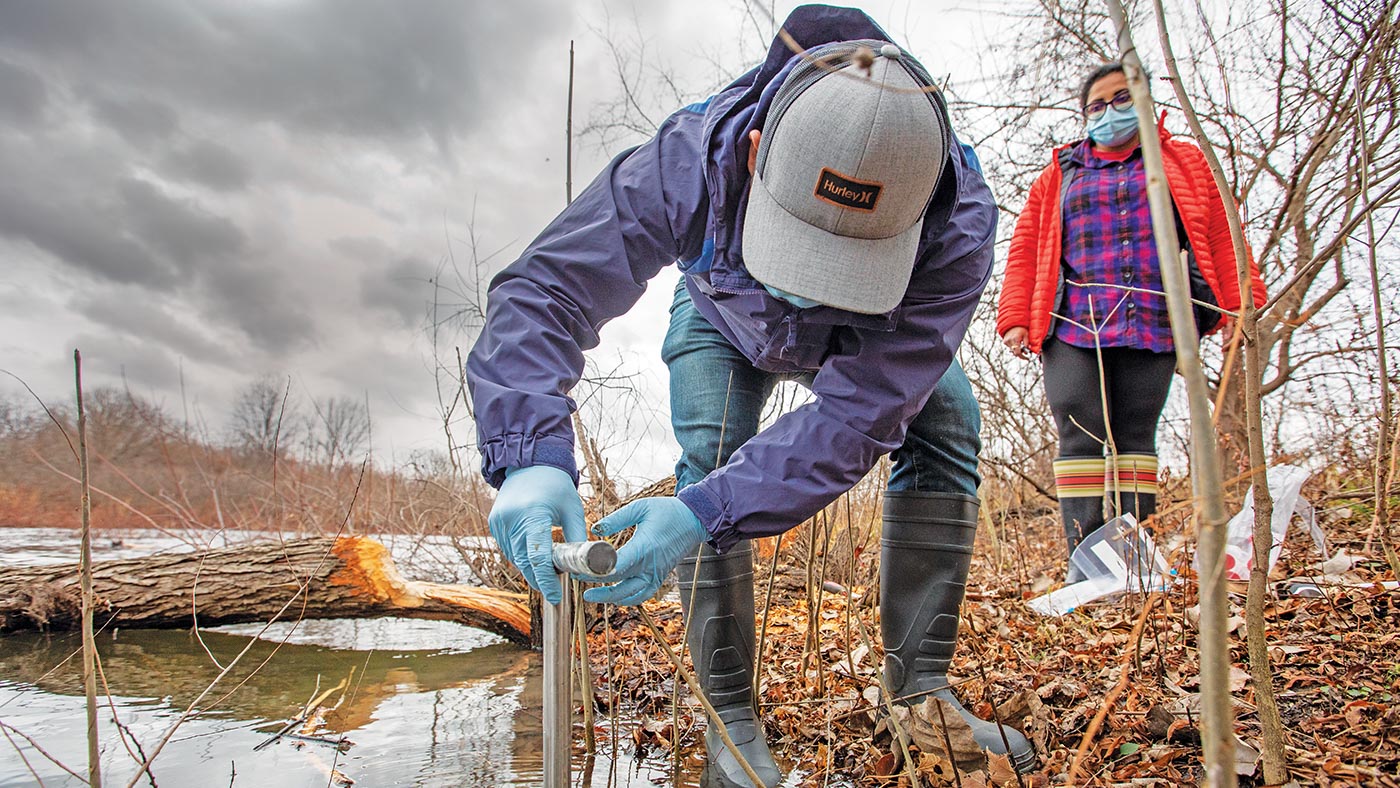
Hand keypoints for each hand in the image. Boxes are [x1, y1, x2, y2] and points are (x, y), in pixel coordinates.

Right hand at [487, 465, 585, 604]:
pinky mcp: (494, 524)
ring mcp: (499, 522)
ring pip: (516, 559)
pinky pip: (509, 550)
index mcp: (533, 515)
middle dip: (540, 579)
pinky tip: (535, 554)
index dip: (547, 581)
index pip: (538, 557)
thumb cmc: (556, 486)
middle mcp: (512, 520)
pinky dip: (522, 556)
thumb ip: (576, 539)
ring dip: (531, 568)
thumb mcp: (572, 510)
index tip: (556, 597)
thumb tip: (583, 568)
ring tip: (549, 567)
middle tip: (556, 588)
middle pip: (525, 563)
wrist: (530, 464)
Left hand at [582, 497, 707, 605]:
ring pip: (631, 596)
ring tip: (592, 595)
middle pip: (620, 586)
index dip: (596, 572)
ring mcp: (656, 574)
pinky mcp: (660, 577)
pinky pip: (642, 595)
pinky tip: (614, 596)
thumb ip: (616, 519)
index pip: (617, 567)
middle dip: (597, 588)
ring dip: (611, 598)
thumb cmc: (667, 511)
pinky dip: (627, 599)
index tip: (579, 569)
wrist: (694, 519)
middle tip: (577, 582)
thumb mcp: (641, 507)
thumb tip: (594, 529)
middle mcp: (651, 566)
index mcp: (644, 548)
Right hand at [1002, 326, 1031, 358]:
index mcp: (1015, 339)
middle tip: (1025, 352)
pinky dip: (1014, 347)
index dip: (1022, 357)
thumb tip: (1027, 351)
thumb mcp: (1026, 334)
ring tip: (1021, 345)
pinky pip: (1010, 348)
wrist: (1012, 324)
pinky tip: (1016, 343)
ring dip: (1017, 350)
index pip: (1018, 352)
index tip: (1027, 358)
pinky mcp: (1005, 342)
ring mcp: (1006, 342)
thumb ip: (1027, 343)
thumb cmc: (1021, 329)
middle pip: (1015, 353)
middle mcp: (1010, 341)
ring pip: (1013, 351)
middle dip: (1021, 354)